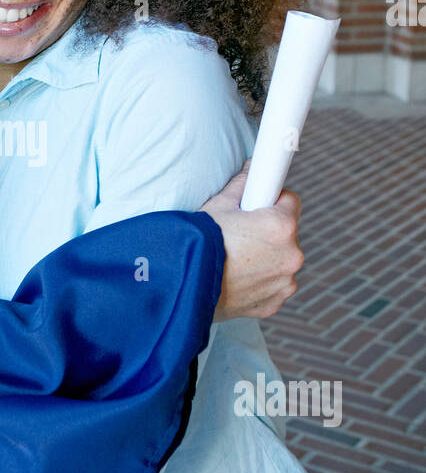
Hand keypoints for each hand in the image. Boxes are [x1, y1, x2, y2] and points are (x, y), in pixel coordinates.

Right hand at [200, 163, 303, 320]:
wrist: (180, 282)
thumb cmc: (198, 242)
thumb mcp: (219, 205)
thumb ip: (242, 184)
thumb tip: (252, 169)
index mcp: (281, 226)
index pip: (291, 201)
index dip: (272, 201)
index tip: (260, 206)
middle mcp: (291, 255)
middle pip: (286, 235)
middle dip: (267, 233)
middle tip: (237, 236)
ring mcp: (284, 283)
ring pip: (280, 262)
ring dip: (265, 260)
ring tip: (233, 260)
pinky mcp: (273, 303)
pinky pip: (272, 287)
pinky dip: (259, 283)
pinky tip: (236, 280)